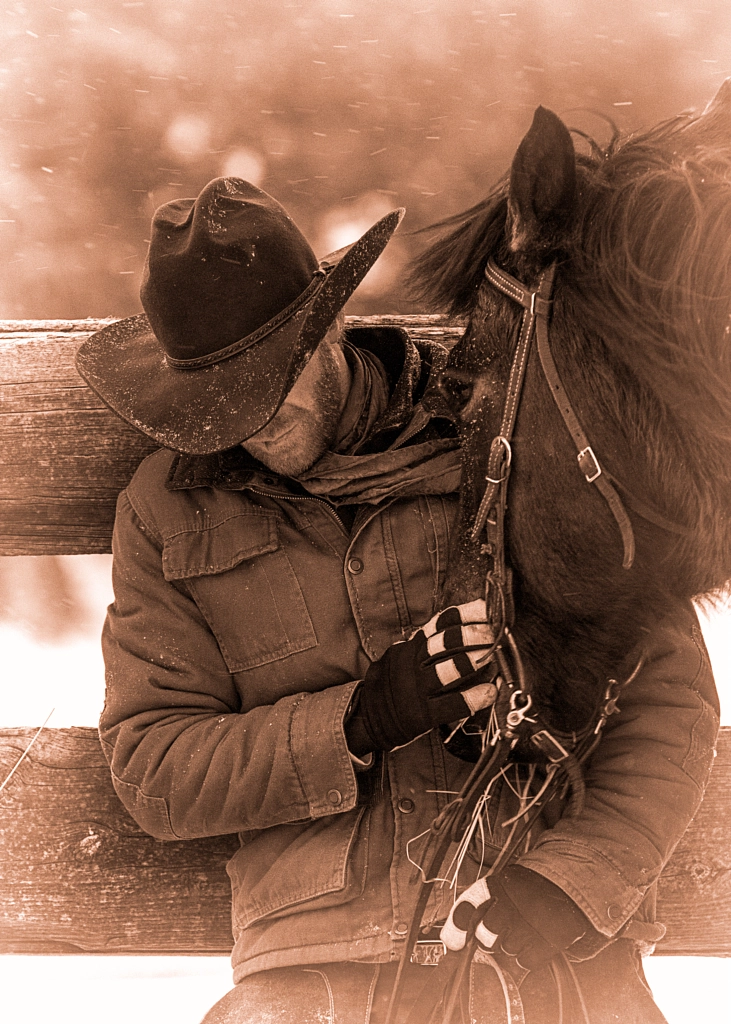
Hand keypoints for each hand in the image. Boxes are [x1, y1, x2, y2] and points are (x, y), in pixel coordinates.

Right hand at [346, 600, 497, 752]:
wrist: (369, 715)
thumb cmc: (400, 681)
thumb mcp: (410, 654)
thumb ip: (436, 642)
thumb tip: (480, 626)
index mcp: (414, 644)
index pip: (441, 622)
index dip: (466, 613)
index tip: (487, 608)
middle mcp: (413, 662)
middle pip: (443, 642)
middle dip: (472, 635)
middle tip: (495, 633)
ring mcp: (416, 688)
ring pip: (445, 670)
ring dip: (472, 662)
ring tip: (493, 657)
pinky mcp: (421, 714)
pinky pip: (449, 705)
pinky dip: (472, 698)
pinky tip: (489, 692)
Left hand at [441, 865, 591, 970]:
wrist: (565, 883)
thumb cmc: (525, 888)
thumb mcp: (500, 885)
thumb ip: (476, 905)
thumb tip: (451, 937)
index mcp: (498, 884)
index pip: (469, 906)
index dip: (456, 927)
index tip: (452, 943)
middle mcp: (514, 902)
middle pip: (486, 935)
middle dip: (487, 939)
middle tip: (497, 932)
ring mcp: (533, 921)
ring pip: (507, 949)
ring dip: (511, 945)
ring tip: (521, 929)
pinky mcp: (551, 938)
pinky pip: (527, 961)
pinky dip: (528, 956)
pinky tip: (532, 940)